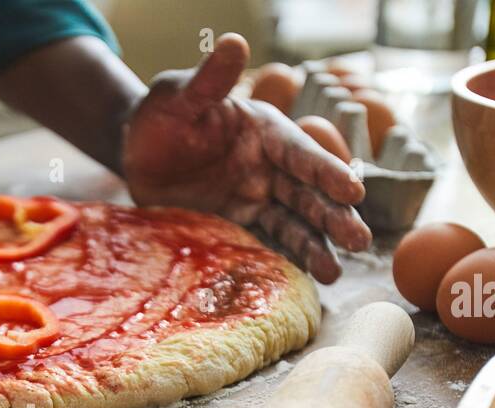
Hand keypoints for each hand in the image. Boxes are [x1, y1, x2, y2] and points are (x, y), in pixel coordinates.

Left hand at [122, 34, 371, 283]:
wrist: (134, 152)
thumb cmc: (159, 116)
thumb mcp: (179, 96)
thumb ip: (209, 80)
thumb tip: (234, 42)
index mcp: (264, 130)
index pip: (301, 153)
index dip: (327, 172)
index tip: (353, 190)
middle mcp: (268, 165)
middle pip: (307, 193)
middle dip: (334, 216)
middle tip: (360, 241)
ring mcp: (256, 197)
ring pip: (294, 223)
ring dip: (316, 246)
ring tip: (335, 273)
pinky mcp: (238, 223)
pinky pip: (267, 242)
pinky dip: (286, 259)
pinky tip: (306, 279)